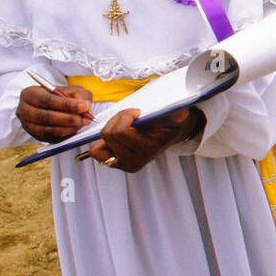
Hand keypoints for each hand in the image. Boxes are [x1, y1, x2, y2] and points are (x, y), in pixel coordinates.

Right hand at [17, 84, 94, 142]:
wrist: (52, 106)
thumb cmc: (61, 96)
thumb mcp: (71, 90)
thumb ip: (80, 95)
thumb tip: (86, 106)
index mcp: (29, 93)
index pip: (46, 100)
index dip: (65, 104)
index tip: (83, 106)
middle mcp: (24, 110)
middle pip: (44, 117)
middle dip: (68, 119)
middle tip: (85, 119)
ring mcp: (28, 125)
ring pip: (48, 130)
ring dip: (68, 128)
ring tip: (82, 123)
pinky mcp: (35, 136)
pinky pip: (51, 139)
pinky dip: (65, 135)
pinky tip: (75, 129)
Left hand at [87, 106, 204, 172]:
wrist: (168, 135)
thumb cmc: (169, 124)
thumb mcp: (176, 117)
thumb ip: (178, 115)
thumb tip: (179, 112)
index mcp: (146, 151)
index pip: (121, 132)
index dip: (126, 116)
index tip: (137, 112)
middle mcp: (133, 161)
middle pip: (109, 134)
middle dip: (118, 119)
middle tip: (130, 115)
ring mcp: (122, 164)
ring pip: (101, 142)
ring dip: (110, 128)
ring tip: (124, 124)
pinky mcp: (114, 163)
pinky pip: (96, 152)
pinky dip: (102, 141)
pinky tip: (116, 135)